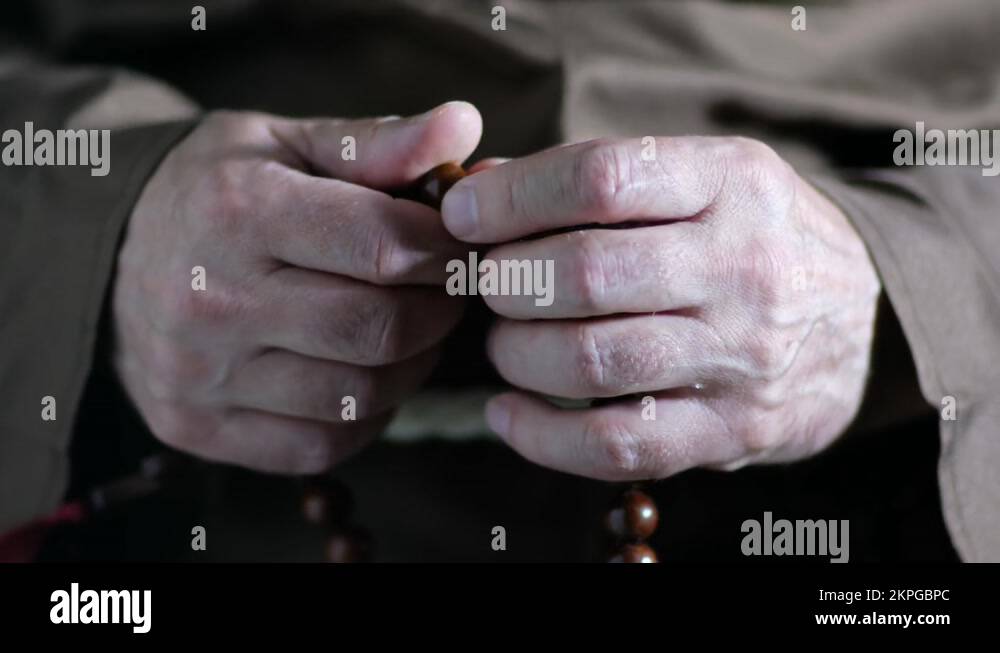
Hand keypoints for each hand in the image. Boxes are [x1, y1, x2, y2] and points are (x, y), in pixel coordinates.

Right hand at [113, 102, 480, 472]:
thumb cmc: (217, 190)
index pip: (384, 245)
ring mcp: (200, 376)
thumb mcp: (285, 143)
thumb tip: (462, 125)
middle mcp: (212, 300)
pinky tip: (365, 373)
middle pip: (379, 328)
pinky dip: (368, 413)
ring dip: (413, 365)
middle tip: (446, 290)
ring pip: (361, 395)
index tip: (459, 245)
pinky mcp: (199, 428)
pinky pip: (324, 443)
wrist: (110, 253)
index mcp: (238, 211)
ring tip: (411, 327)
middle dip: (439, 309)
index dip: (446, 250)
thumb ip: (376, 142)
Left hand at [441, 136, 880, 479]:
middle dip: (506, 281)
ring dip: (518, 354)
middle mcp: (745, 265)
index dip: (512, 197)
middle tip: (487, 285)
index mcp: (734, 181)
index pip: (604, 178)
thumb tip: (478, 188)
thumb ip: (599, 178)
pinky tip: (507, 415)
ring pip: (597, 360)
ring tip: (503, 343)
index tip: (463, 213)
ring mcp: (743, 355)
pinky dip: (543, 437)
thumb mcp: (703, 178)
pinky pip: (620, 445)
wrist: (864, 322)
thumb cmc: (751, 236)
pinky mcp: (734, 428)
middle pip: (588, 274)